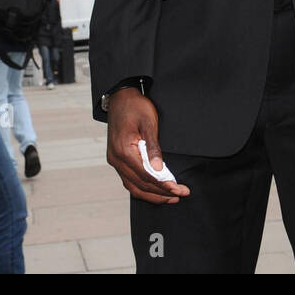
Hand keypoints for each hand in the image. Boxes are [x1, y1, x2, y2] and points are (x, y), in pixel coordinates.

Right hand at [104, 87, 189, 203]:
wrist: (120, 97)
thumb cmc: (135, 106)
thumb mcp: (149, 123)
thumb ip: (153, 147)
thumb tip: (159, 168)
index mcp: (124, 151)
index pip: (146, 175)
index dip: (163, 185)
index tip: (178, 189)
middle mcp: (116, 160)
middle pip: (140, 185)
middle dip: (161, 193)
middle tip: (180, 195)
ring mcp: (115, 161)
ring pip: (133, 186)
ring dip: (152, 194)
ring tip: (170, 197)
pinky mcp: (117, 159)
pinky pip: (129, 180)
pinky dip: (142, 187)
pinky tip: (154, 189)